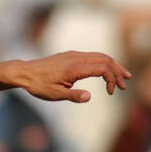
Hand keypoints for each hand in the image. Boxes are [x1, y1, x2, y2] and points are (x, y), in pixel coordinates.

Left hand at [11, 51, 131, 102]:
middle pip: (106, 59)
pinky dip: (103, 62)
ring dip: (113, 65)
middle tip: (125, 83)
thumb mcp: (54, 95)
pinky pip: (93, 56)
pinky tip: (105, 71)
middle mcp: (77, 57)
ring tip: (122, 76)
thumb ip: (73, 96)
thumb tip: (89, 97)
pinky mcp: (72, 55)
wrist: (25, 72)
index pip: (102, 68)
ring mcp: (75, 54)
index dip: (111, 78)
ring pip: (100, 56)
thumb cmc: (38, 85)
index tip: (111, 91)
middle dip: (118, 71)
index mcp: (75, 67)